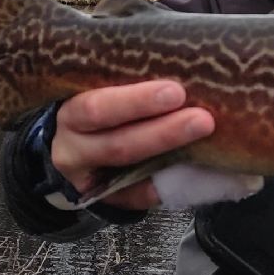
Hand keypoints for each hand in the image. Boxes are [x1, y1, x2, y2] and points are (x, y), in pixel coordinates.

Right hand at [50, 81, 214, 210]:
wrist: (70, 145)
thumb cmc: (95, 104)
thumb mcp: (97, 91)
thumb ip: (128, 84)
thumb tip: (185, 75)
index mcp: (71, 114)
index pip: (99, 108)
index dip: (136, 102)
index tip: (176, 92)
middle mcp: (73, 149)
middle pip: (119, 144)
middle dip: (163, 133)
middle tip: (203, 120)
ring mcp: (85, 178)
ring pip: (127, 169)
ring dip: (169, 155)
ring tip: (203, 138)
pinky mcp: (102, 198)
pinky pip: (134, 197)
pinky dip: (163, 186)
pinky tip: (190, 176)